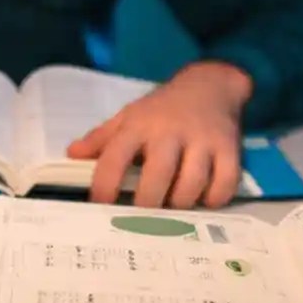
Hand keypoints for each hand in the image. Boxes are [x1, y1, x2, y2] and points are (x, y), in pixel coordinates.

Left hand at [66, 62, 250, 208]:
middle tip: (142, 218)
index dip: (104, 188)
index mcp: (139, 125)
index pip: (115, 159)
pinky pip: (224, 185)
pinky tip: (203, 199)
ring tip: (172, 207)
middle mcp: (170, 131)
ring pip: (191, 186)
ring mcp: (203, 140)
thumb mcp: (129, 116)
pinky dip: (213, 199)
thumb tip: (72, 154)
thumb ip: (102, 138)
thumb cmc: (162, 108)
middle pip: (156, 178)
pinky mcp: (230, 148)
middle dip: (146, 205)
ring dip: (179, 205)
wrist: (209, 84)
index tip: (100, 208)